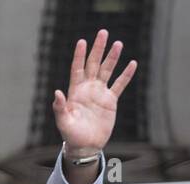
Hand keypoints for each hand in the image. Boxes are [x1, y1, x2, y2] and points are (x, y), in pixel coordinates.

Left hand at [53, 30, 136, 154]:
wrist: (85, 146)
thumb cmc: (71, 135)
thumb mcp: (63, 122)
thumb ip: (59, 108)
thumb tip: (57, 93)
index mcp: (75, 91)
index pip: (77, 69)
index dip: (79, 55)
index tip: (82, 41)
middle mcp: (88, 89)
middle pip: (93, 64)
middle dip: (98, 49)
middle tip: (103, 32)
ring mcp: (100, 93)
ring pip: (107, 71)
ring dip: (112, 58)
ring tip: (118, 43)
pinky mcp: (110, 101)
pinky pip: (120, 85)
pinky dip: (126, 75)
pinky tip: (132, 64)